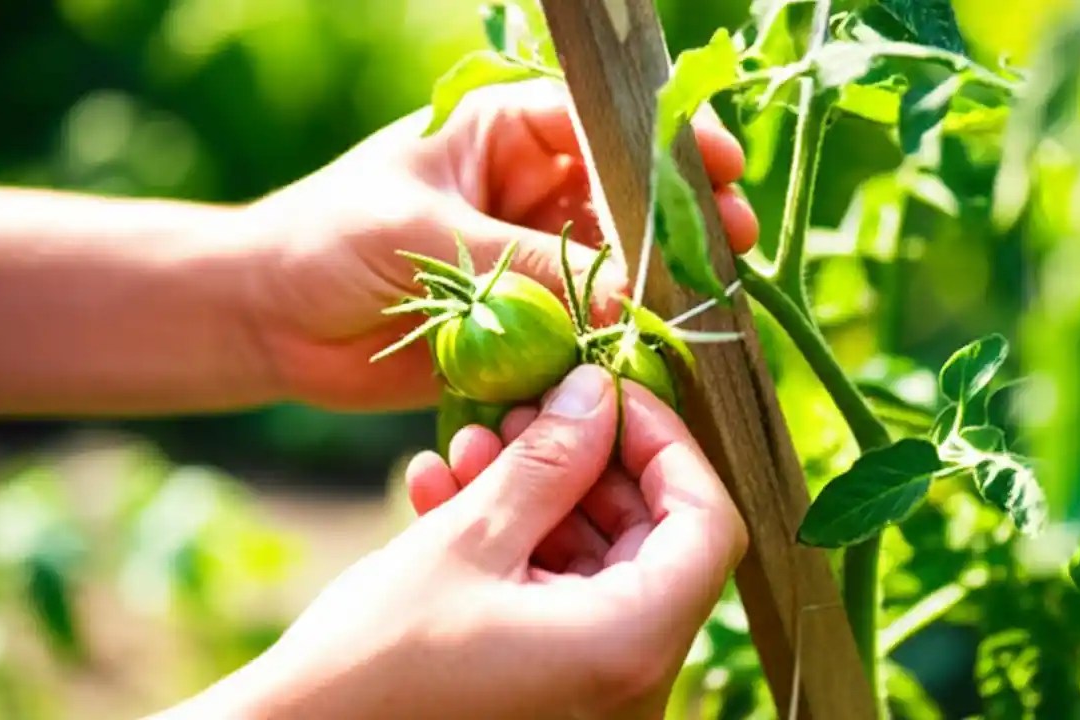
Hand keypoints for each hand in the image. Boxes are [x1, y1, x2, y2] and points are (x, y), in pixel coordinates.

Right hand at [160, 366, 746, 719]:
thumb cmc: (370, 665)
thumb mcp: (465, 541)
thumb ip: (548, 461)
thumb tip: (599, 391)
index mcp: (630, 645)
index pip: (709, 524)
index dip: (667, 446)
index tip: (610, 395)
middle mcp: (630, 677)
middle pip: (654, 539)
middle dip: (588, 463)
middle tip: (526, 409)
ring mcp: (591, 687)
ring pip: (599, 562)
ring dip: (541, 495)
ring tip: (472, 446)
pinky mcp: (550, 686)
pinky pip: (559, 598)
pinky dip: (519, 544)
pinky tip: (450, 492)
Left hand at [246, 79, 757, 410]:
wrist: (270, 320)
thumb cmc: (328, 242)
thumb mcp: (428, 235)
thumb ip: (524, 267)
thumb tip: (620, 303)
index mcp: (506, 133)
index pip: (604, 124)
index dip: (666, 145)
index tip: (717, 168)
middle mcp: (532, 190)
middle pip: (630, 196)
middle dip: (681, 219)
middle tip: (730, 245)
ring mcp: (532, 256)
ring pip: (618, 264)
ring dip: (659, 285)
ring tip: (708, 305)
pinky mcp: (524, 319)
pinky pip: (586, 324)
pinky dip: (617, 338)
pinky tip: (658, 350)